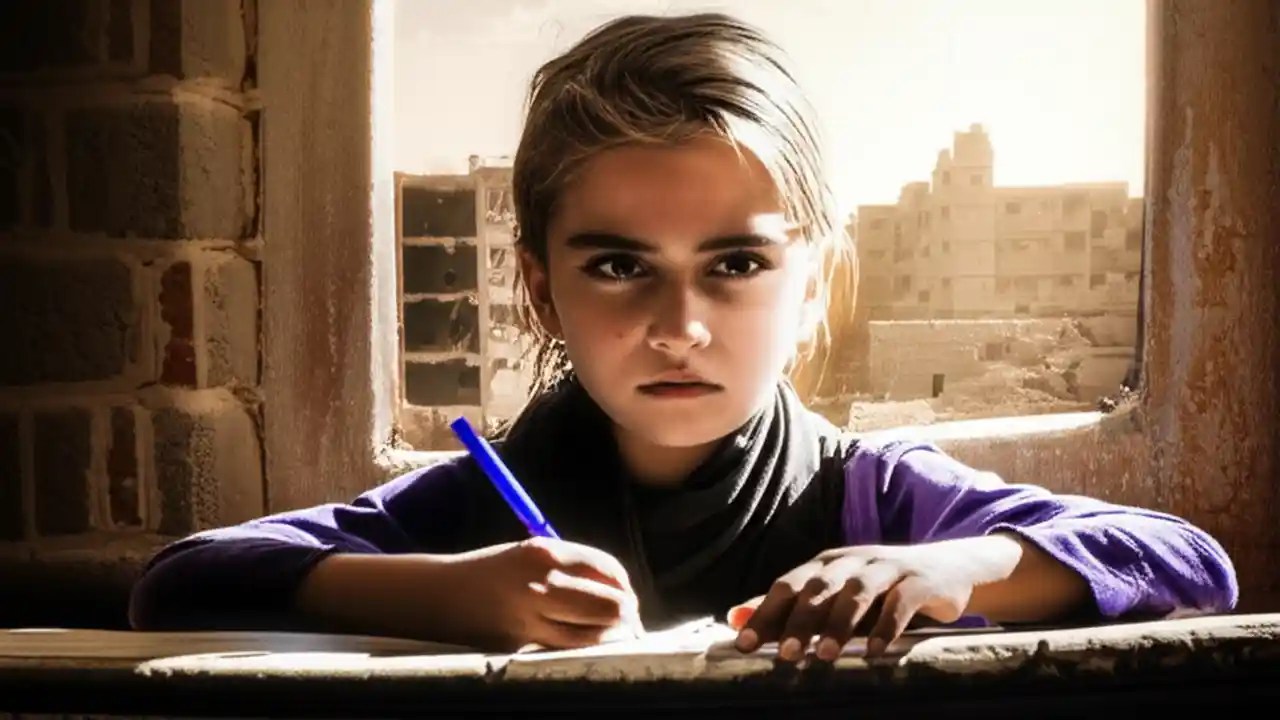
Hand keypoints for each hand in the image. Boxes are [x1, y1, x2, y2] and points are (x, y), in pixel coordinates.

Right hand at [441, 537, 643, 650]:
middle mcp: (542, 584)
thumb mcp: (533, 554)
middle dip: (625, 614)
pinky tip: (584, 642)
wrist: (442, 595)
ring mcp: (533, 619)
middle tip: (627, 618)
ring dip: (610, 636)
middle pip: (610, 606)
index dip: (624, 584)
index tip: (627, 592)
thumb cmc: (494, 571)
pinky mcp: (524, 646)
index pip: (608, 569)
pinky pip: (567, 649)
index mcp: (546, 553)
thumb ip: (574, 567)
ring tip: (612, 633)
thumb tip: (620, 588)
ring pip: (594, 636)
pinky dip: (582, 647)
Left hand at [728, 541, 987, 661]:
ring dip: (839, 624)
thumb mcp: (834, 594)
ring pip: (857, 592)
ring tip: (824, 655)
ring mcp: (888, 567)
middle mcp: (853, 561)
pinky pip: (901, 602)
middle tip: (784, 654)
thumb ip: (787, 607)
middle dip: (798, 620)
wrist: (949, 569)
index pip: (788, 585)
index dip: (765, 612)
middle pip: (818, 586)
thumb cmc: (881, 588)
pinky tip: (875, 651)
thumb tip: (735, 617)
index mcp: (827, 564)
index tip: (744, 643)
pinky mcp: (920, 581)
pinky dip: (887, 626)